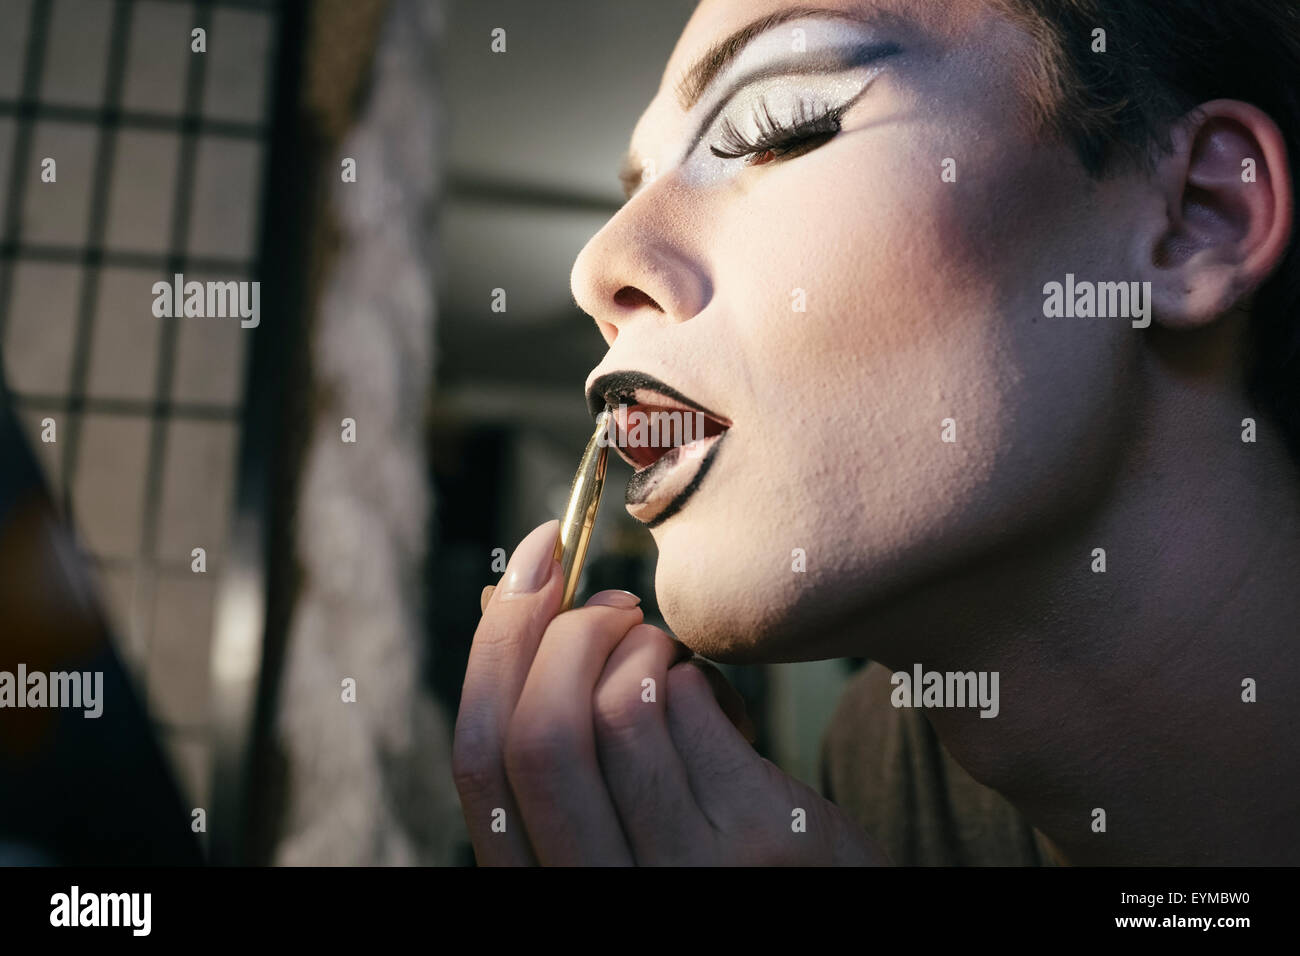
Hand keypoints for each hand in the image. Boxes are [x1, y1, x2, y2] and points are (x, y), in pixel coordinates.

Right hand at [452, 520, 889, 865]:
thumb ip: (559, 744)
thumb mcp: (613, 821)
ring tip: (673, 663)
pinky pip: (694, 703)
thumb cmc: (700, 848)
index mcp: (543, 886)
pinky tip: (718, 703)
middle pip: (541, 734)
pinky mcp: (757, 839)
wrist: (822, 897)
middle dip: (569, 635)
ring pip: (620, 707)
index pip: (478, 762)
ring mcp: (682, 876)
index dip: (493, 648)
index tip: (532, 562)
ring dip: (645, 648)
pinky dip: (697, 673)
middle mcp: (596, 897)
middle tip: (616, 605)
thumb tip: (505, 594)